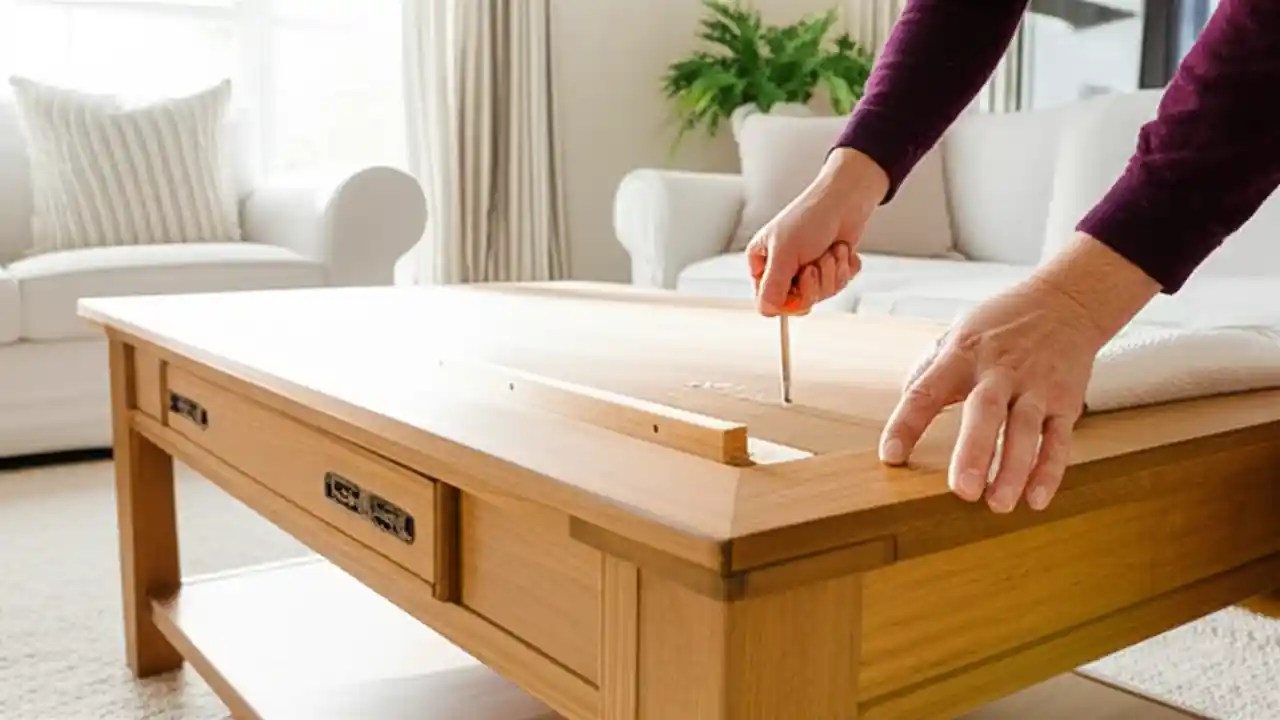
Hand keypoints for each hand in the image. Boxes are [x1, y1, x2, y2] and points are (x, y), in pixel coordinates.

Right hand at [747, 148, 887, 315]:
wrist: (845, 200)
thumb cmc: (810, 218)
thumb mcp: (785, 253)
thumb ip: (773, 286)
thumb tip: (765, 311)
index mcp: (763, 263)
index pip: (768, 301)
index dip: (787, 299)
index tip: (798, 284)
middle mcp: (784, 269)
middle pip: (799, 302)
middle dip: (815, 283)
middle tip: (814, 264)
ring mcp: (808, 270)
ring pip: (822, 294)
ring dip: (832, 272)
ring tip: (829, 250)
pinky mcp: (831, 269)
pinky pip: (840, 285)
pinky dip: (845, 268)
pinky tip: (840, 250)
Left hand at [879, 234, 1160, 511]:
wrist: (1066, 301)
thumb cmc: (1001, 325)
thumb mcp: (956, 334)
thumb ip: (928, 370)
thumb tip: (905, 404)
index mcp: (962, 354)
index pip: (926, 390)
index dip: (906, 423)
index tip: (891, 456)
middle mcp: (999, 370)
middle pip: (985, 411)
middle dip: (973, 451)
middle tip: (961, 490)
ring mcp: (1036, 386)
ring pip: (1025, 430)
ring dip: (1013, 469)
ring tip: (997, 504)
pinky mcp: (1066, 401)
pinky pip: (1058, 439)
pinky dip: (1050, 470)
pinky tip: (1036, 499)